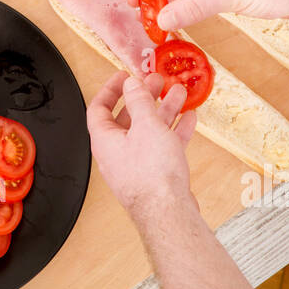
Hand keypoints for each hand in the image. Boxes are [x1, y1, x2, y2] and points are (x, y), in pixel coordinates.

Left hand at [86, 71, 197, 218]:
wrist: (168, 212)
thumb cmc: (152, 174)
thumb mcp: (146, 125)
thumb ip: (139, 101)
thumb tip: (131, 84)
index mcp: (105, 140)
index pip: (99, 108)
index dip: (110, 89)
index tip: (123, 76)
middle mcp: (117, 153)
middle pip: (128, 118)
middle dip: (144, 97)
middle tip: (157, 82)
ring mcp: (136, 165)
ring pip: (148, 131)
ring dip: (164, 111)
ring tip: (179, 94)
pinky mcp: (154, 175)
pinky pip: (162, 147)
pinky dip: (175, 132)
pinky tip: (189, 120)